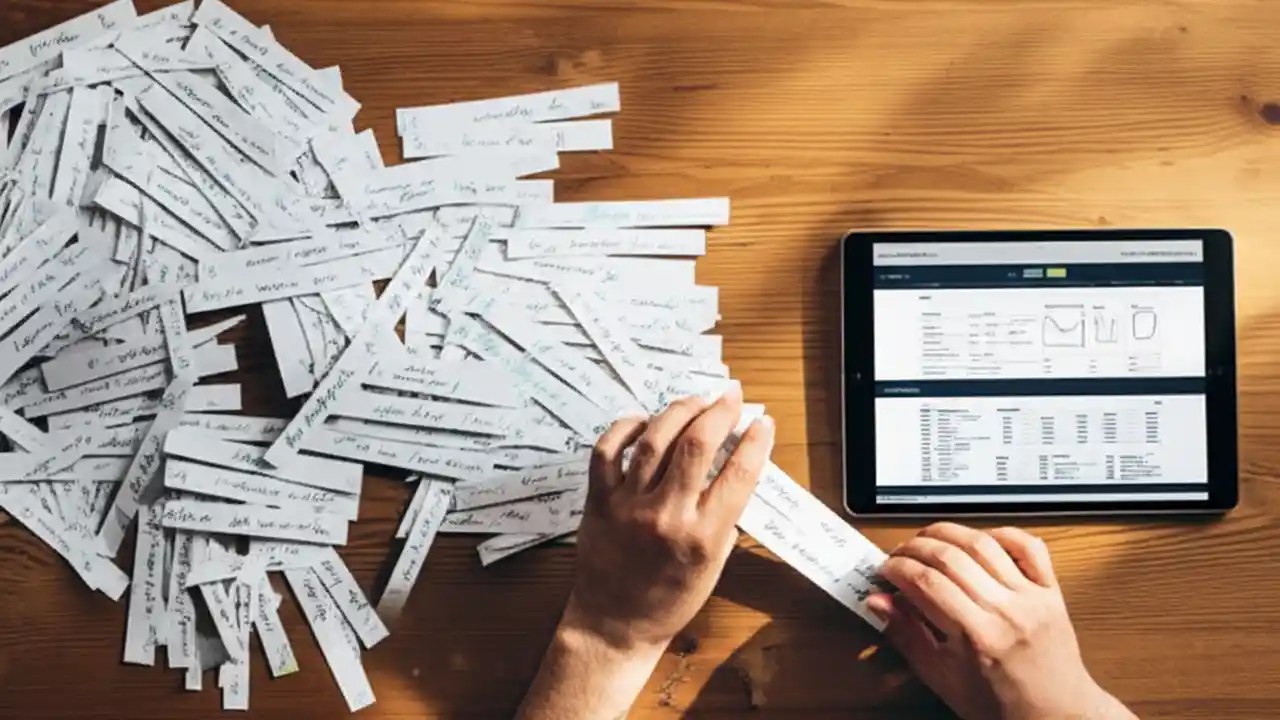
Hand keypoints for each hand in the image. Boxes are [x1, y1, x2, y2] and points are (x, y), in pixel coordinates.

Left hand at [563, 390, 775, 651]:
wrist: (615, 625)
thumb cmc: (669, 599)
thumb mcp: (714, 565)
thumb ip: (726, 517)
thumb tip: (737, 468)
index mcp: (703, 536)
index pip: (739, 473)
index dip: (756, 440)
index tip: (762, 423)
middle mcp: (667, 516)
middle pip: (698, 444)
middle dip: (720, 411)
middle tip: (730, 397)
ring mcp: (629, 505)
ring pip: (655, 439)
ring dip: (680, 411)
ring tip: (695, 401)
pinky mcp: (599, 500)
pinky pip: (608, 449)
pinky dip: (626, 427)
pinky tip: (645, 421)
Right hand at [867, 524, 1136, 719]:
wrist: (1056, 716)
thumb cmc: (1001, 705)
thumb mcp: (942, 679)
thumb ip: (907, 636)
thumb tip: (878, 602)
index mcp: (977, 638)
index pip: (926, 582)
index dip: (897, 569)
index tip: (885, 570)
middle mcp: (1006, 611)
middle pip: (949, 556)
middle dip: (914, 548)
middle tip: (900, 555)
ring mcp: (1031, 597)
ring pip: (982, 543)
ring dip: (948, 533)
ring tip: (928, 541)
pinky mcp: (1049, 590)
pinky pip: (1027, 545)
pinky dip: (999, 533)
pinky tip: (977, 540)